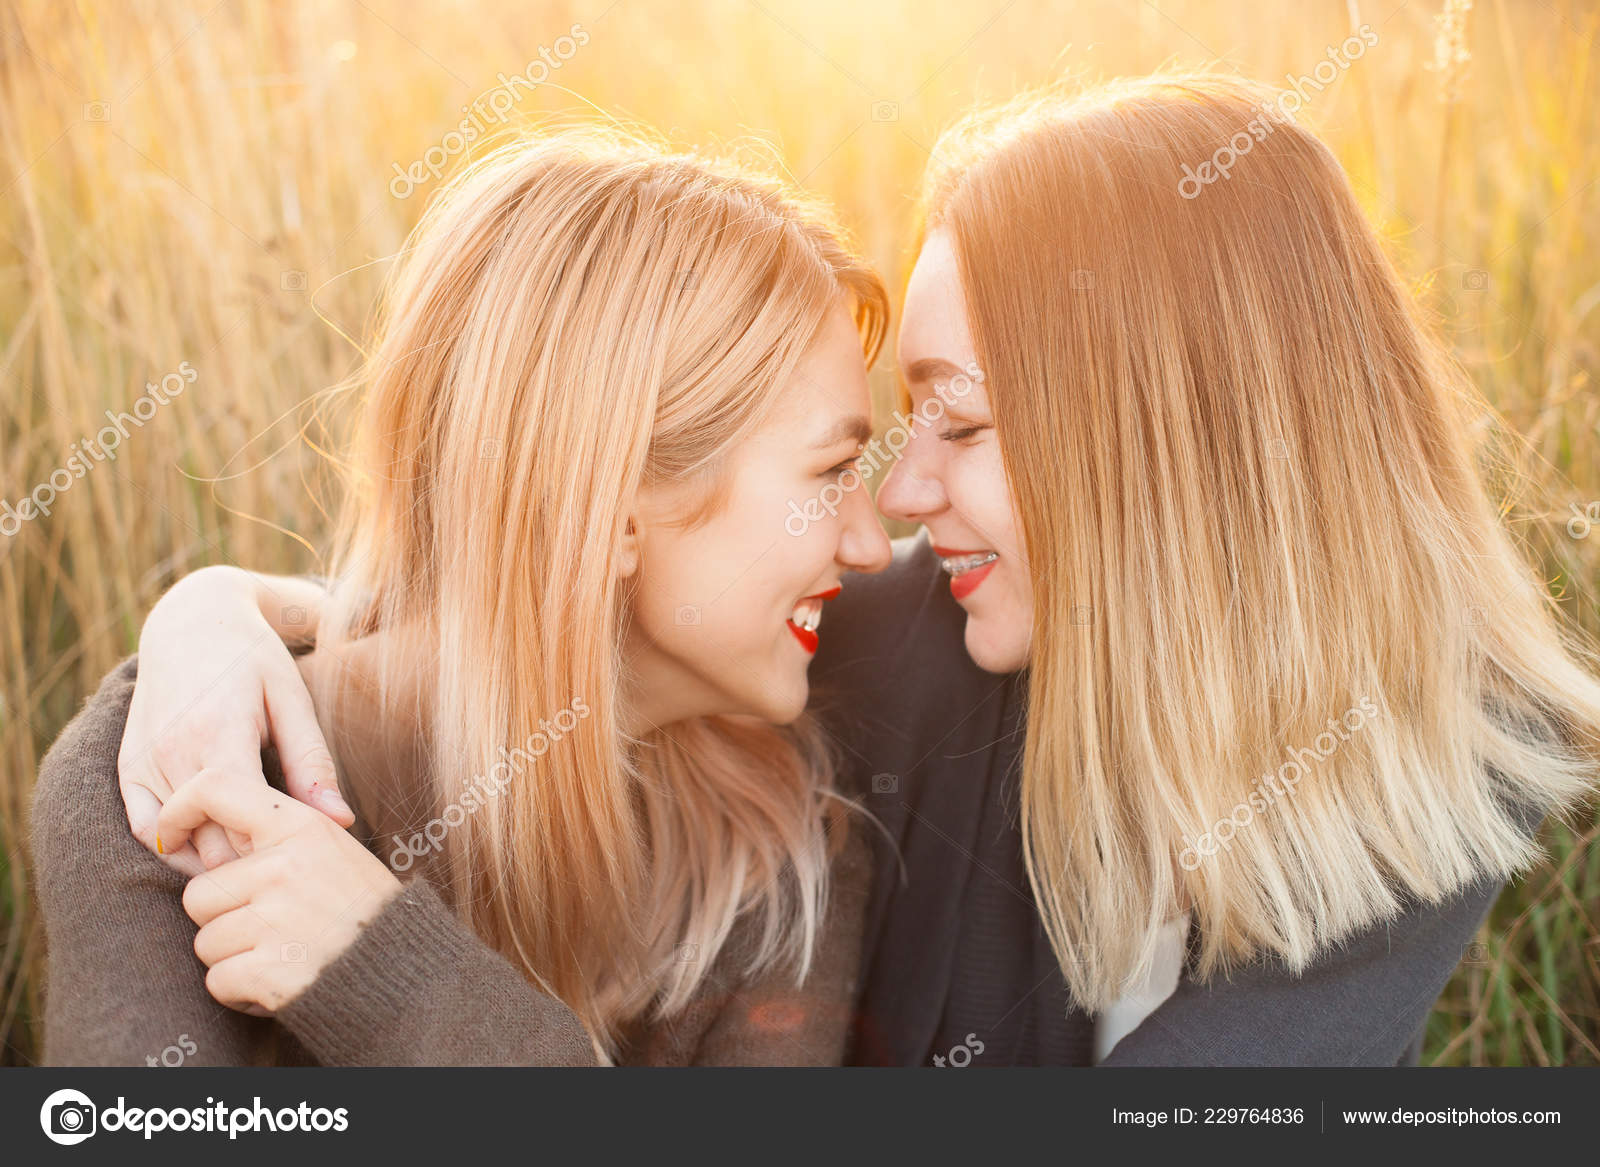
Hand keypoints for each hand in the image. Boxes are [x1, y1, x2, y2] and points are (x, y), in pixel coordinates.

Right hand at [119, 566, 351, 877]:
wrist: (194, 620)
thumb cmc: (255, 659)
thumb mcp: (293, 700)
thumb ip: (312, 764)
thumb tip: (342, 821)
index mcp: (217, 731)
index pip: (240, 814)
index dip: (272, 840)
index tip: (303, 843)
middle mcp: (171, 750)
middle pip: (208, 836)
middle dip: (250, 857)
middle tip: (285, 853)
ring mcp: (143, 760)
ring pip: (175, 839)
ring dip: (215, 856)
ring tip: (255, 850)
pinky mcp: (127, 766)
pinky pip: (144, 827)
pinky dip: (175, 846)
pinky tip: (214, 842)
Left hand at [159, 766, 402, 1014]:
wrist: (406, 970)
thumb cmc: (364, 907)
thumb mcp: (332, 849)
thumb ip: (278, 833)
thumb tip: (212, 820)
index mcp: (301, 826)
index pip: (215, 787)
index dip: (179, 809)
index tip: (170, 836)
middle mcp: (284, 867)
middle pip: (198, 892)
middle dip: (223, 918)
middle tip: (270, 926)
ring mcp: (276, 919)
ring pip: (204, 942)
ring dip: (233, 958)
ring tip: (281, 952)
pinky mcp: (268, 971)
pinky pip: (217, 982)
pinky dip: (241, 992)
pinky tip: (278, 980)